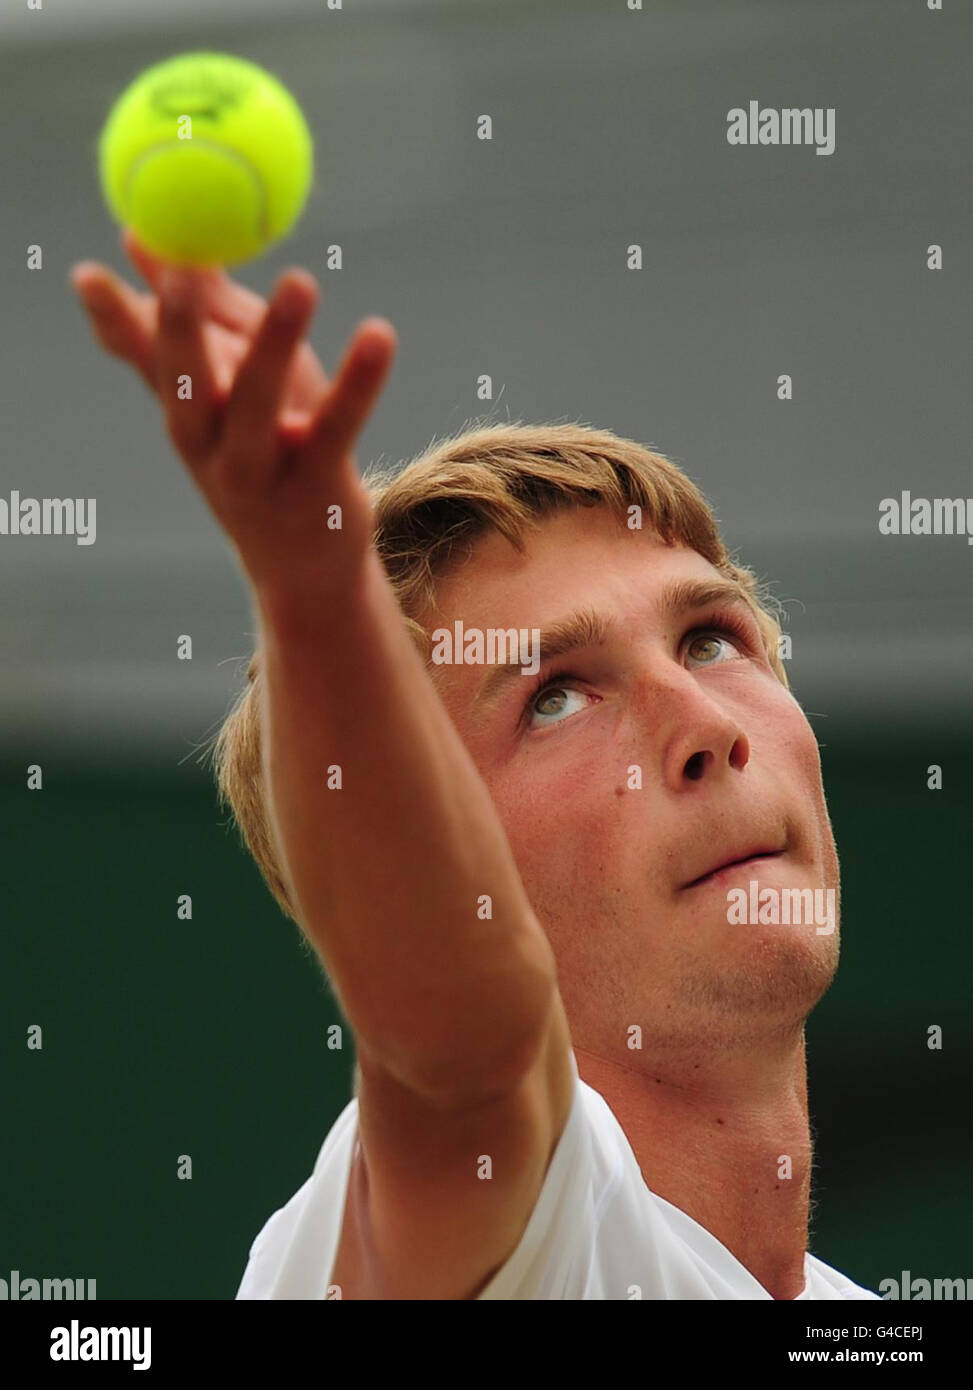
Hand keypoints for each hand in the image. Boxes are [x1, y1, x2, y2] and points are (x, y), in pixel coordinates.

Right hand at [70, 228, 396, 592]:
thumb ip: (200, 314)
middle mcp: (208, 446)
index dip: (115, 321)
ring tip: (300, 280)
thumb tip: (142, 236)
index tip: (89, 276)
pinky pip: (337, 428)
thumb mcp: (229, 386)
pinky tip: (378, 333)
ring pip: (259, 404)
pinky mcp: (317, 488)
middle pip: (186, 383)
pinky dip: (358, 382)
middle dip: (181, 328)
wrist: (304, 565)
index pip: (142, 361)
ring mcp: (260, 472)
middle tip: (185, 271)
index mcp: (182, 414)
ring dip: (276, 341)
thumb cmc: (268, 454)